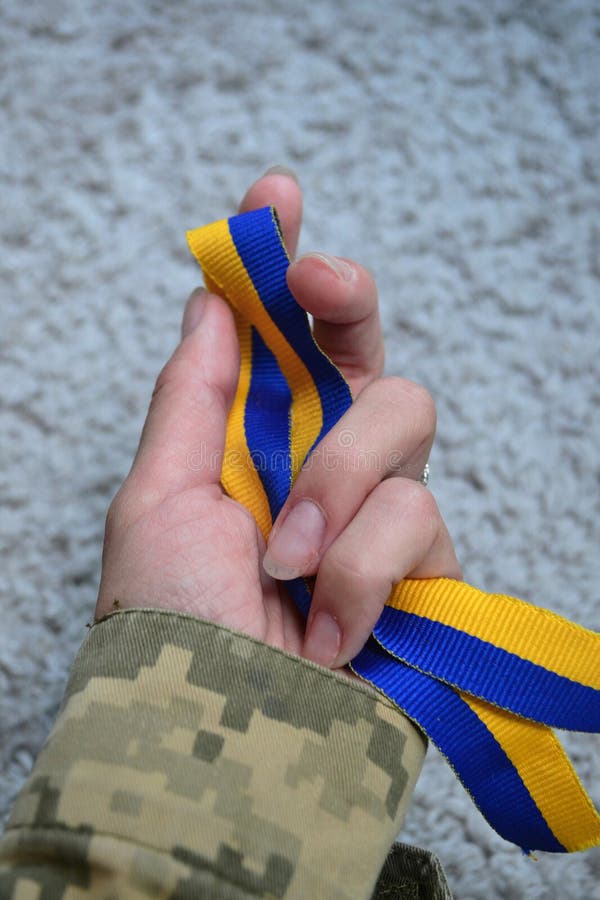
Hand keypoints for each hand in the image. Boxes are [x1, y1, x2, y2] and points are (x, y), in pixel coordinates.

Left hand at [96, 168, 460, 668]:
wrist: (224, 747)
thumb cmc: (171, 626)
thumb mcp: (157, 496)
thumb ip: (192, 394)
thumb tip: (210, 299)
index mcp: (253, 439)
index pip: (283, 334)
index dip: (285, 263)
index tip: (276, 198)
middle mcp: (322, 463)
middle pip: (367, 346)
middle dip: (347, 303)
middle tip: (318, 288)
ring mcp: (379, 511)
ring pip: (402, 420)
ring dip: (334, 489)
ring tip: (284, 567)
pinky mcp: (427, 567)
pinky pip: (419, 514)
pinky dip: (361, 571)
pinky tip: (328, 630)